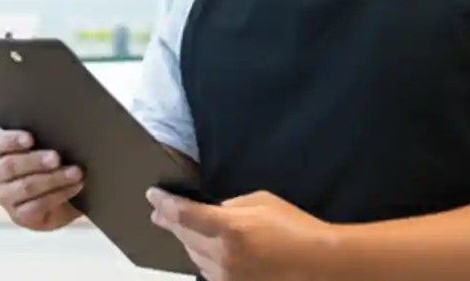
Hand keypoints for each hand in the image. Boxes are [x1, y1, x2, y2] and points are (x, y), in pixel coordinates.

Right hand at [0, 129, 85, 230]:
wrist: (70, 198)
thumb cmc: (58, 164)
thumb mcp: (53, 147)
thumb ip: (50, 138)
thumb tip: (65, 131)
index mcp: (1, 151)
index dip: (10, 140)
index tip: (30, 139)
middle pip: (9, 166)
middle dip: (35, 161)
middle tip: (57, 158)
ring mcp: (6, 197)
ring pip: (25, 187)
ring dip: (53, 179)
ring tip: (75, 173)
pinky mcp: (20, 216)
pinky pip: (37, 206)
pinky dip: (58, 195)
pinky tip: (74, 187)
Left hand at [147, 188, 337, 280]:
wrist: (317, 264)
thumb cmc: (294, 227)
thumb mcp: (260, 202)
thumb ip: (230, 207)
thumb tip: (211, 213)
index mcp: (229, 229)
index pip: (184, 215)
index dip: (164, 204)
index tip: (152, 195)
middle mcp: (222, 256)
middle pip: (184, 236)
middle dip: (170, 222)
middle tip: (159, 213)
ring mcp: (226, 277)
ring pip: (193, 256)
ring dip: (188, 241)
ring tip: (183, 229)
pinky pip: (207, 272)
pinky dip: (203, 258)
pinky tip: (207, 250)